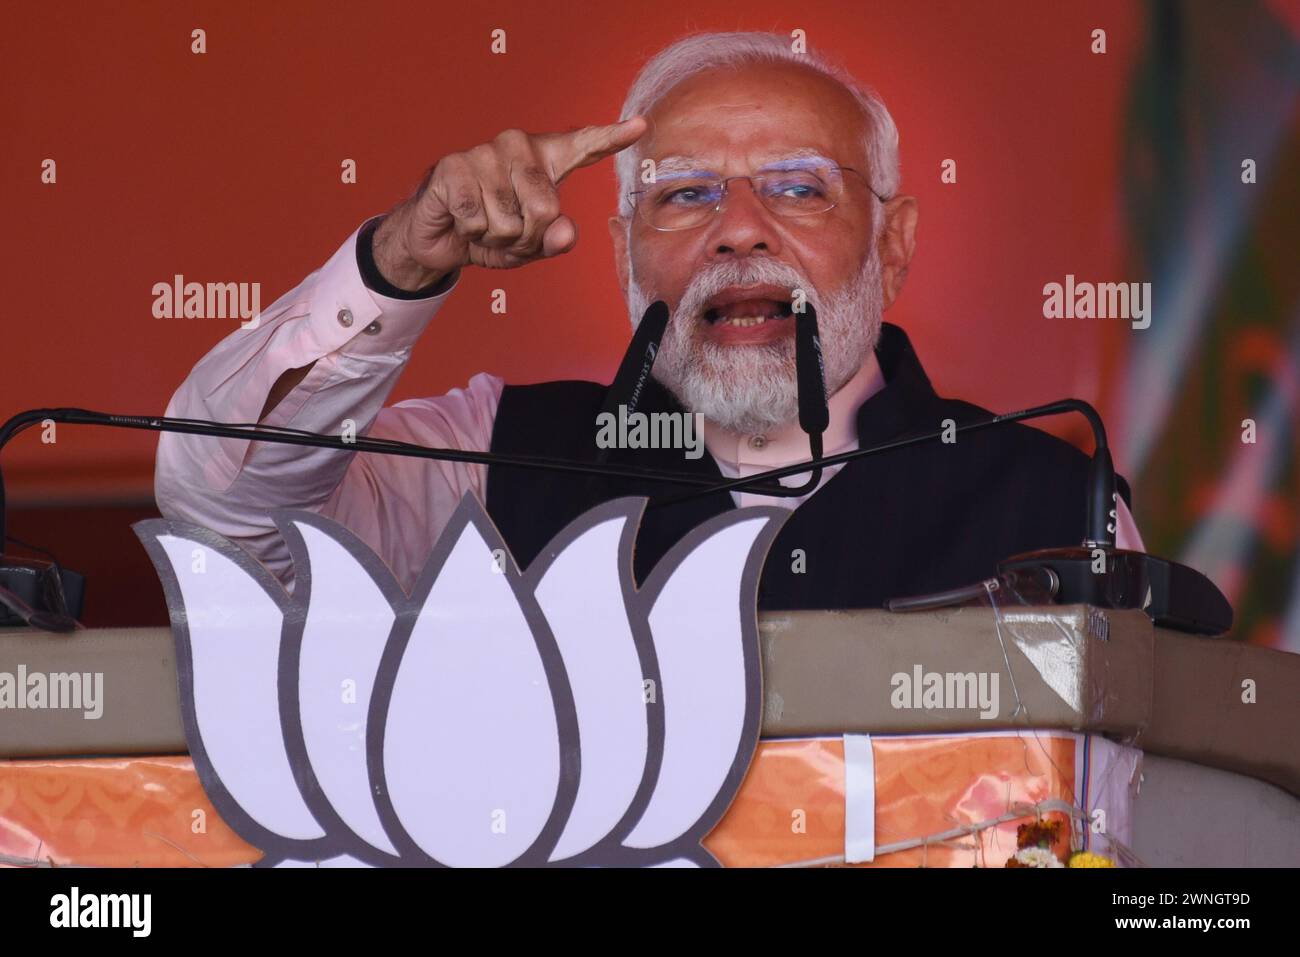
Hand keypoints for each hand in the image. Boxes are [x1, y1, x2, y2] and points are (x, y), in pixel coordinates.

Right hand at [373, 117, 646, 289]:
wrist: (440, 240)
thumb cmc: (491, 234)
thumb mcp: (530, 246)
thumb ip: (554, 241)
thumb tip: (566, 232)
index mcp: (543, 161)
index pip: (583, 146)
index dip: (612, 137)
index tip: (640, 125)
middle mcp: (516, 147)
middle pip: (545, 209)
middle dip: (526, 238)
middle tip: (506, 232)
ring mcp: (483, 153)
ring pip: (509, 220)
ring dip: (495, 237)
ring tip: (482, 225)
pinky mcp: (453, 168)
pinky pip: (477, 218)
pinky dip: (471, 232)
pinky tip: (461, 220)